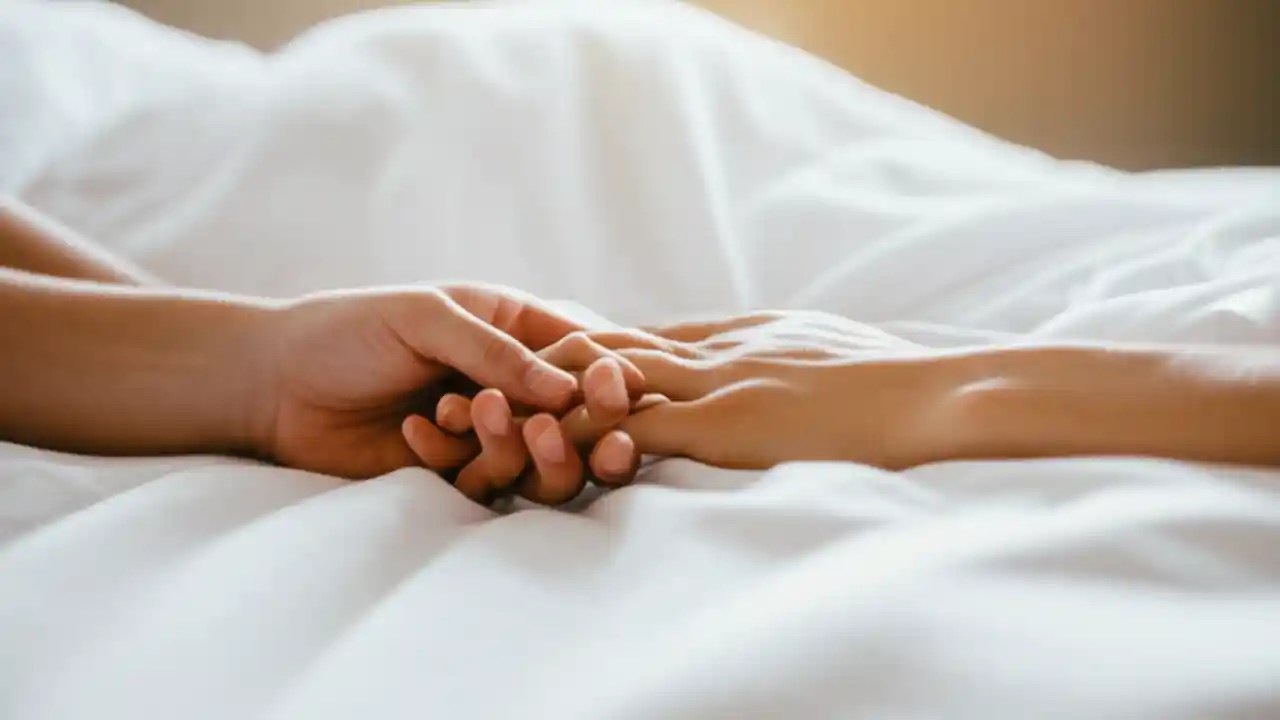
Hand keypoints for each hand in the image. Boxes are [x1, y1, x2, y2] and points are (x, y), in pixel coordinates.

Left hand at [261, 283, 638, 478]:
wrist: (275, 383)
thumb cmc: (351, 329)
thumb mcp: (427, 318)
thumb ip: (498, 353)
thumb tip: (571, 392)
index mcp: (516, 328)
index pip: (587, 354)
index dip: (610, 376)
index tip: (615, 390)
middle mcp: (511, 384)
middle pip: (580, 421)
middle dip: (580, 432)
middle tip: (551, 430)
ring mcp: (486, 432)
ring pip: (542, 463)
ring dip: (515, 448)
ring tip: (471, 418)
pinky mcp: (454, 473)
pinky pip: (485, 485)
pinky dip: (455, 460)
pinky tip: (412, 432)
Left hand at [407, 312, 944, 502]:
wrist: (933, 394)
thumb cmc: (891, 381)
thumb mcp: (822, 354)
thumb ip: (780, 358)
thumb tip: (770, 365)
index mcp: (732, 334)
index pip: (638, 335)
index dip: (581, 347)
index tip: (534, 360)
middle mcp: (710, 348)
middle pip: (602, 344)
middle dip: (537, 363)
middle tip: (477, 375)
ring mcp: (714, 382)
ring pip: (604, 380)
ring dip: (540, 395)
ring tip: (481, 409)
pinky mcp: (723, 422)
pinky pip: (636, 427)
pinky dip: (584, 436)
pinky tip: (540, 451)